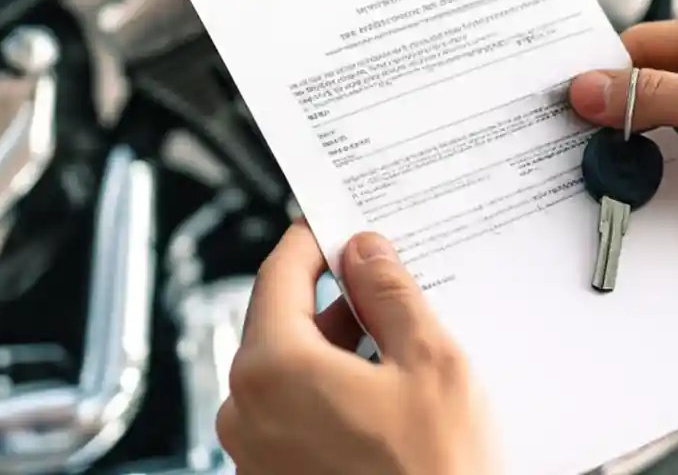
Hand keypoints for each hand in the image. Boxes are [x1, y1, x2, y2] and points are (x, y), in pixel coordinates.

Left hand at [217, 224, 496, 474]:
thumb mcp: (429, 364)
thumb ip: (390, 294)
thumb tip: (366, 251)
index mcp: (273, 368)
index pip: (279, 272)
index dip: (313, 241)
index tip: (337, 226)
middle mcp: (247, 410)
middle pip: (282, 322)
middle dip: (334, 299)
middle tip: (384, 284)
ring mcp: (255, 452)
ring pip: (289, 370)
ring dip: (336, 348)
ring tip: (397, 347)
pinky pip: (294, 413)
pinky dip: (330, 391)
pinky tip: (383, 396)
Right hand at [569, 14, 677, 359]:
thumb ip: (655, 96)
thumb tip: (590, 88)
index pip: (641, 45)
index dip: (600, 72)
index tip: (562, 100)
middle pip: (639, 85)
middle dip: (606, 113)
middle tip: (563, 137)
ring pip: (648, 127)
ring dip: (624, 149)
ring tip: (587, 169)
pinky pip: (666, 161)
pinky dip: (644, 175)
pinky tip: (624, 190)